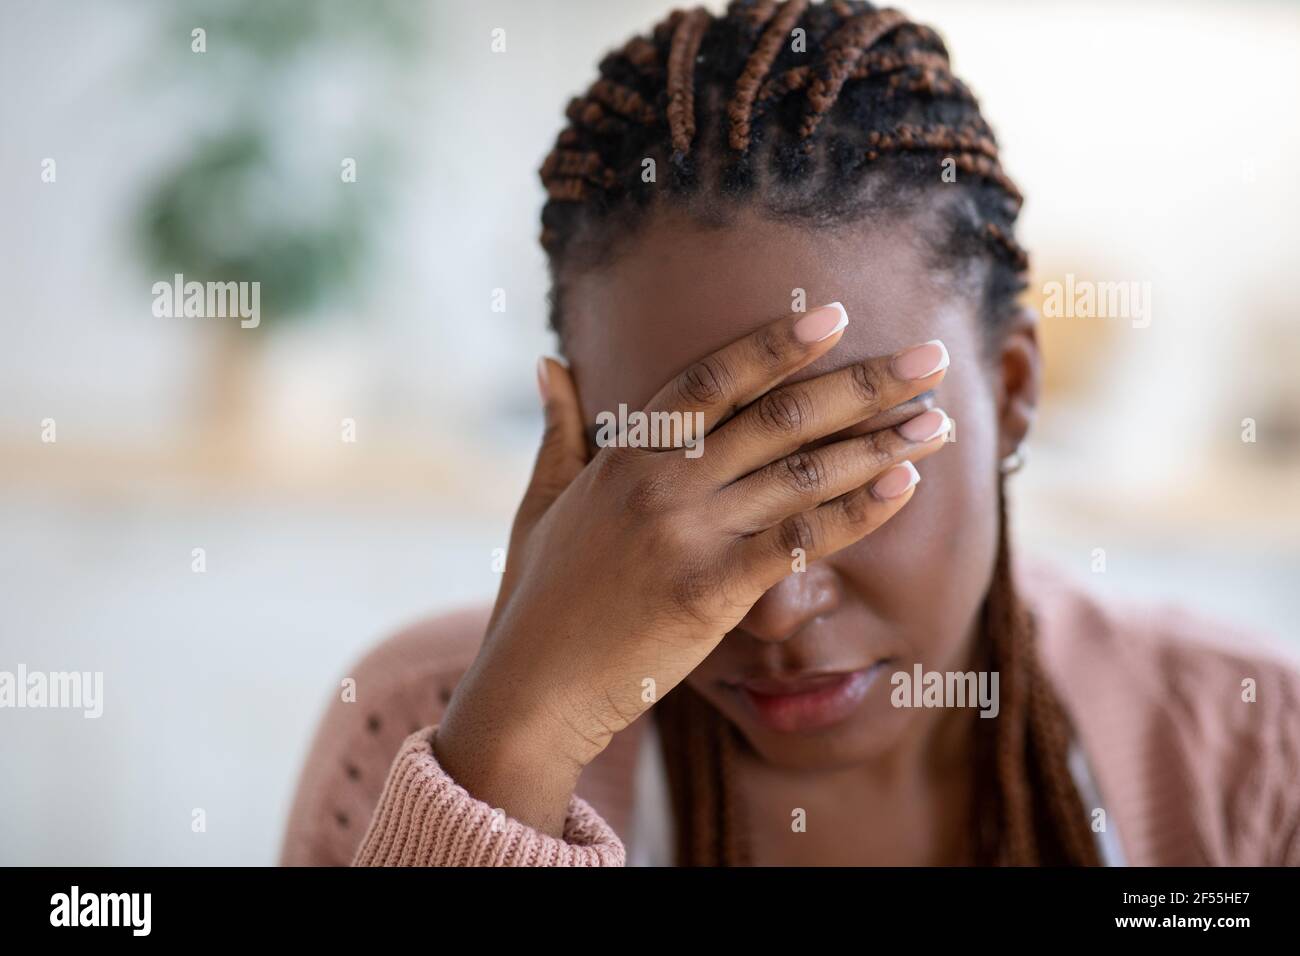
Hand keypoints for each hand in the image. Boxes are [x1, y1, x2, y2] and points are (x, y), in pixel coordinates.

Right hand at [434, 303, 951, 832]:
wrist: (531, 687)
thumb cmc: (536, 596)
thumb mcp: (541, 500)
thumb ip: (559, 429)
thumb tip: (549, 361)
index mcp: (626, 454)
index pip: (713, 378)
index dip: (777, 343)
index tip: (836, 314)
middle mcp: (662, 483)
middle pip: (778, 416)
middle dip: (861, 383)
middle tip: (928, 358)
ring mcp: (687, 536)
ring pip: (802, 474)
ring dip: (878, 444)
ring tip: (937, 423)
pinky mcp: (710, 593)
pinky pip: (799, 542)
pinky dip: (857, 513)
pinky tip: (904, 487)